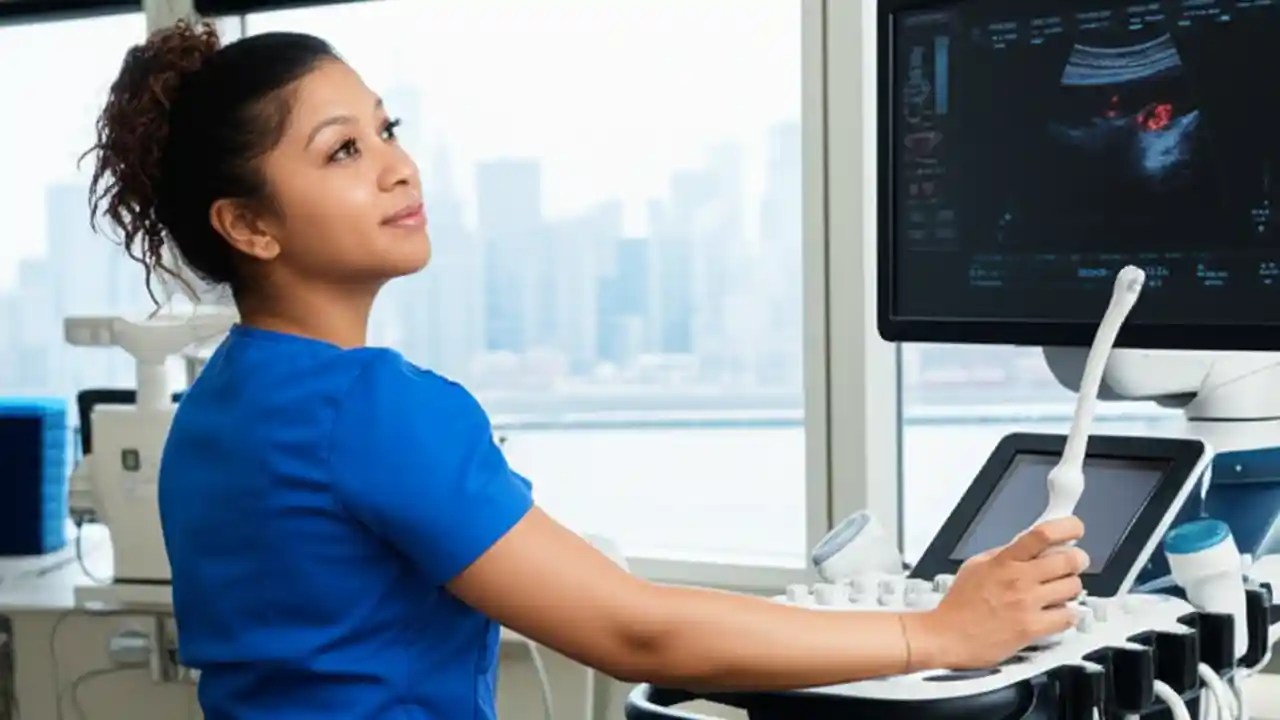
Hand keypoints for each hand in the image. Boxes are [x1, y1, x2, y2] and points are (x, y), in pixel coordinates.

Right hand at [912, 516, 1088, 669]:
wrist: (947, 637)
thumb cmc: (958, 606)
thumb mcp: (975, 566)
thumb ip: (1003, 554)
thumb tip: (1027, 545)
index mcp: (1003, 561)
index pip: (1042, 534)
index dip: (1067, 527)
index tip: (1075, 528)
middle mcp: (1018, 580)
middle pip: (1068, 560)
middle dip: (1077, 559)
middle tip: (1074, 562)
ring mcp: (1027, 604)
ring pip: (1073, 587)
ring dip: (1070, 588)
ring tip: (1059, 591)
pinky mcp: (1032, 628)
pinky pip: (1068, 616)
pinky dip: (1068, 614)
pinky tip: (1056, 613)